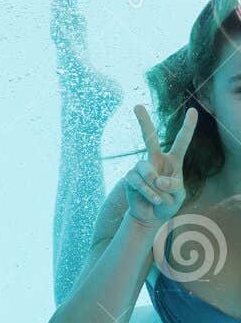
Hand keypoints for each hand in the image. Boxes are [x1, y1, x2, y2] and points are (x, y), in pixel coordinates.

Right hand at [123, 104, 197, 229]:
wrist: (150, 216)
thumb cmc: (168, 203)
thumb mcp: (178, 196)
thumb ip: (173, 186)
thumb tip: (158, 179)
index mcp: (173, 160)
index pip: (181, 141)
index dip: (188, 126)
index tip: (192, 111)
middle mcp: (156, 160)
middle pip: (149, 137)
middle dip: (143, 121)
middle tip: (136, 106)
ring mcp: (141, 168)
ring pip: (144, 169)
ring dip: (153, 186)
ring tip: (159, 198)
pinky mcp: (130, 178)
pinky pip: (137, 181)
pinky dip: (147, 192)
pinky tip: (153, 199)